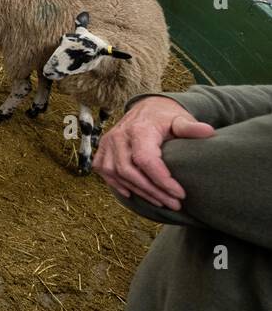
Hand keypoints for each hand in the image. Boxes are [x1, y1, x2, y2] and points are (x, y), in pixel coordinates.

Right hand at [93, 95, 215, 208]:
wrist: (146, 107)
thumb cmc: (165, 117)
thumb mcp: (180, 119)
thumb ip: (191, 127)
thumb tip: (208, 131)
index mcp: (139, 129)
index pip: (146, 160)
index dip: (162, 180)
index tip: (180, 193)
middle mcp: (119, 136)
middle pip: (130, 171)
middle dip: (152, 191)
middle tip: (173, 203)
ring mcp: (108, 143)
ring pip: (116, 174)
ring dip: (138, 191)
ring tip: (160, 201)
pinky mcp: (103, 149)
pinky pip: (104, 170)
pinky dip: (116, 183)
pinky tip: (132, 193)